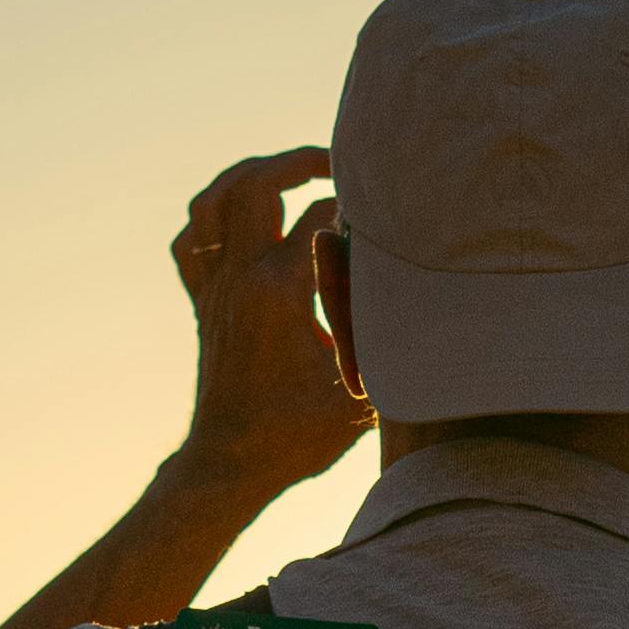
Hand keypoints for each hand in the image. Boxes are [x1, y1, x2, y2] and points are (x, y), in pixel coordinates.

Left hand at [169, 150, 367, 508]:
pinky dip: (211, 222)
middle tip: (334, 165)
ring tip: (286, 176)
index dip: (358, 207)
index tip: (384, 215)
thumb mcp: (359, 395)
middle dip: (296, 161)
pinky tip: (240, 224)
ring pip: (211, 203)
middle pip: (254, 185)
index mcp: (278, 292)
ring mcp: (215, 289)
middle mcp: (240, 279)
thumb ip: (390, 345)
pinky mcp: (202, 306)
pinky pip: (190, 245)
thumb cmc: (294, 438)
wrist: (228, 467)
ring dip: (249, 178)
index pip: (321, 218)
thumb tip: (437, 318)